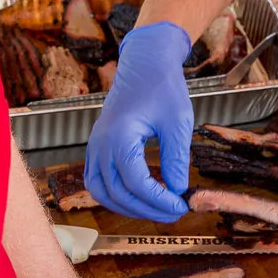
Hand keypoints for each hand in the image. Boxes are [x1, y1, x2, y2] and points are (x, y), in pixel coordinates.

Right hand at [85, 22, 194, 223]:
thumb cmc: (163, 87)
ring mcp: (95, 145)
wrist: (145, 63)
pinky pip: (96, 181)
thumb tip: (178, 192)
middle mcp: (101, 144)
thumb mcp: (177, 122)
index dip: (159, 200)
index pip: (136, 183)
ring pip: (102, 192)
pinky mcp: (96, 146)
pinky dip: (113, 196)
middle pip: (118, 193)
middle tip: (174, 214)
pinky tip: (135, 199)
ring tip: (155, 211)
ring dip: (127, 207)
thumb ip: (176, 159)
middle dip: (147, 209)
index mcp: (120, 136)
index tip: (182, 206)